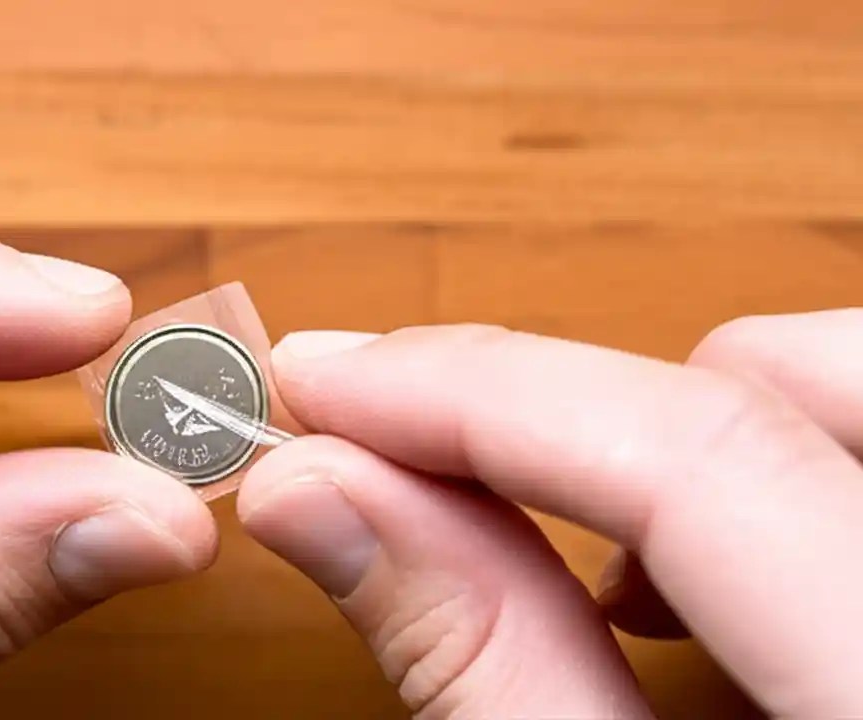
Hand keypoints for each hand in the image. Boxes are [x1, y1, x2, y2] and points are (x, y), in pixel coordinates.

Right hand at [241, 314, 862, 716]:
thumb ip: (479, 671)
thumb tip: (318, 492)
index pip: (702, 457)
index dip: (483, 399)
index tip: (326, 387)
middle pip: (805, 375)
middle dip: (596, 395)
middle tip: (432, 458)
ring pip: (840, 394)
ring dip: (691, 435)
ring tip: (597, 577)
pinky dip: (767, 481)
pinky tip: (687, 596)